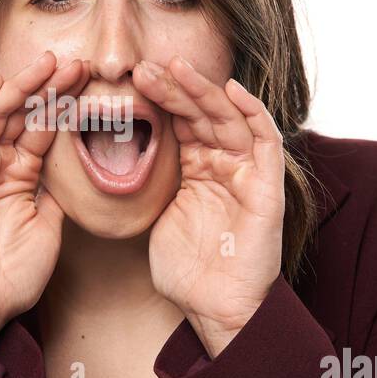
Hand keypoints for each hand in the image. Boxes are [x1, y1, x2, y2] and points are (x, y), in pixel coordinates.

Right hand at [0, 51, 89, 370]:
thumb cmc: (11, 278)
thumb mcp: (48, 228)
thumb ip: (56, 193)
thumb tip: (78, 166)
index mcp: (17, 176)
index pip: (41, 129)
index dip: (63, 104)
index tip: (89, 81)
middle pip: (20, 115)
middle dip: (46, 87)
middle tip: (75, 62)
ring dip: (18, 88)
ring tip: (47, 64)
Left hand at [135, 56, 286, 357]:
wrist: (216, 309)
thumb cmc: (187, 271)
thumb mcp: (154, 216)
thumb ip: (146, 184)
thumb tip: (107, 158)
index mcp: (198, 169)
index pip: (180, 122)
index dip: (158, 98)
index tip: (128, 82)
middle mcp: (225, 164)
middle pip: (202, 113)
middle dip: (174, 88)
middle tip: (143, 69)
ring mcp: (248, 173)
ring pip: (229, 118)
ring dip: (204, 91)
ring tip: (176, 68)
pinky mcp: (268, 187)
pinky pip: (266, 141)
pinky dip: (253, 112)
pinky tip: (231, 90)